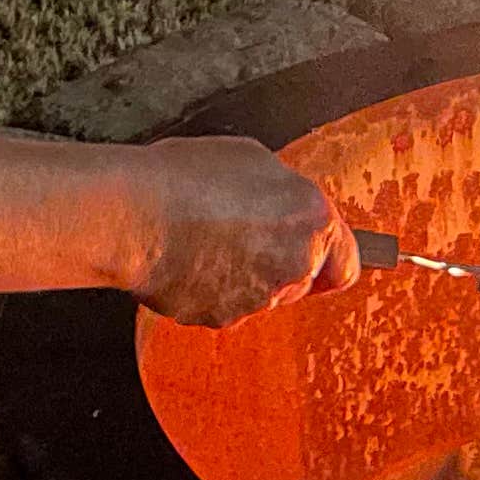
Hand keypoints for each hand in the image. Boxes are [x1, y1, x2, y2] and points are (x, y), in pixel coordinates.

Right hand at [118, 138, 361, 329]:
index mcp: (312, 221)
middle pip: (299, 279)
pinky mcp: (220, 318)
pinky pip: (222, 305)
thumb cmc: (186, 177)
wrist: (133, 214)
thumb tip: (285, 208)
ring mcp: (258, 298)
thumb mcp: (253, 161)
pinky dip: (209, 288)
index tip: (318, 255)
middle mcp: (294, 265)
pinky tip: (186, 257)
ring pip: (259, 293)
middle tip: (240, 232)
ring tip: (203, 238)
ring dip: (241, 274)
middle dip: (276, 261)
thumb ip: (285, 195)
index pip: (346, 263)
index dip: (328, 258)